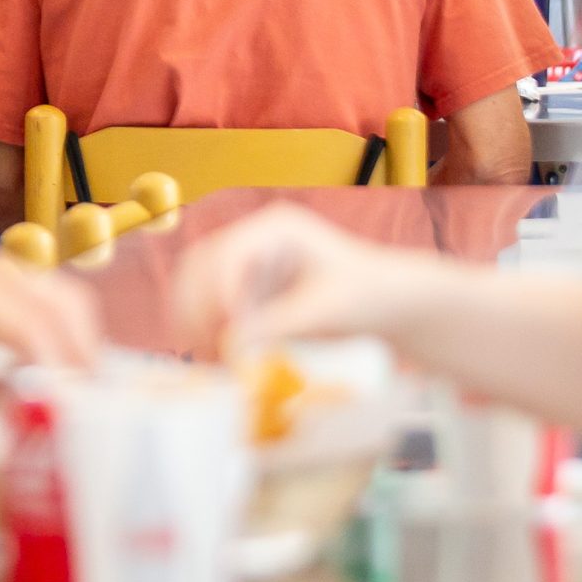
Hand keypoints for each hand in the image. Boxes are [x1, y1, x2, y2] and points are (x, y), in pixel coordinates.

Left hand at [0, 231, 98, 426]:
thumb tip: (54, 402)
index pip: (37, 331)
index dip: (69, 372)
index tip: (86, 408)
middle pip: (57, 301)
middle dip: (79, 350)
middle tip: (93, 399)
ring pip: (48, 292)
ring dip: (66, 335)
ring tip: (72, 385)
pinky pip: (26, 289)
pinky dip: (43, 323)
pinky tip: (44, 363)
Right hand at [173, 202, 427, 359]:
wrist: (386, 302)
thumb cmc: (366, 296)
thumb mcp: (324, 312)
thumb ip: (278, 324)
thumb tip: (232, 344)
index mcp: (276, 229)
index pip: (231, 254)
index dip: (222, 291)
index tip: (226, 330)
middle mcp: (254, 238)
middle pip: (203, 265)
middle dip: (198, 305)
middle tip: (205, 345)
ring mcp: (247, 261)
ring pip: (198, 283)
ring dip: (195, 317)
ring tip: (207, 352)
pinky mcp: (245, 286)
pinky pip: (211, 302)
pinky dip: (206, 325)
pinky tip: (215, 351)